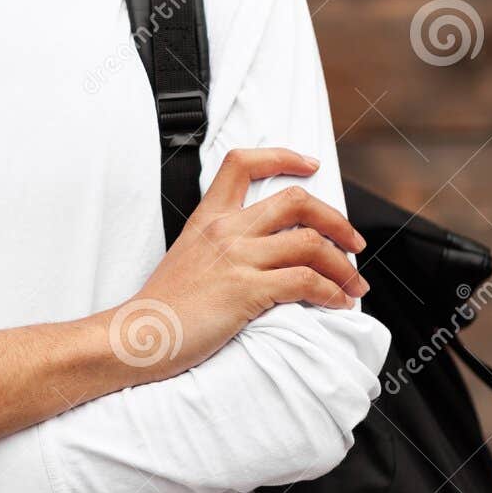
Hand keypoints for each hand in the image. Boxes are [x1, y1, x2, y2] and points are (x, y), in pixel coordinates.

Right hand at [105, 148, 367, 383]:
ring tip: (353, 284)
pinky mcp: (246, 290)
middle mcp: (225, 230)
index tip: (311, 164)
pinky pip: (306, 282)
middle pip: (296, 201)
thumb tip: (265, 252)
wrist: (138, 335)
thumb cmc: (164, 306)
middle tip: (354, 242)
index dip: (283, 157)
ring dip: (343, 266)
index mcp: (208, 217)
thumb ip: (221, 244)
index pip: (244, 163)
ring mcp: (236, 258)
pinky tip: (337, 303)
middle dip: (337, 220)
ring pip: (310, 243)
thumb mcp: (188, 256)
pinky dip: (332, 292)